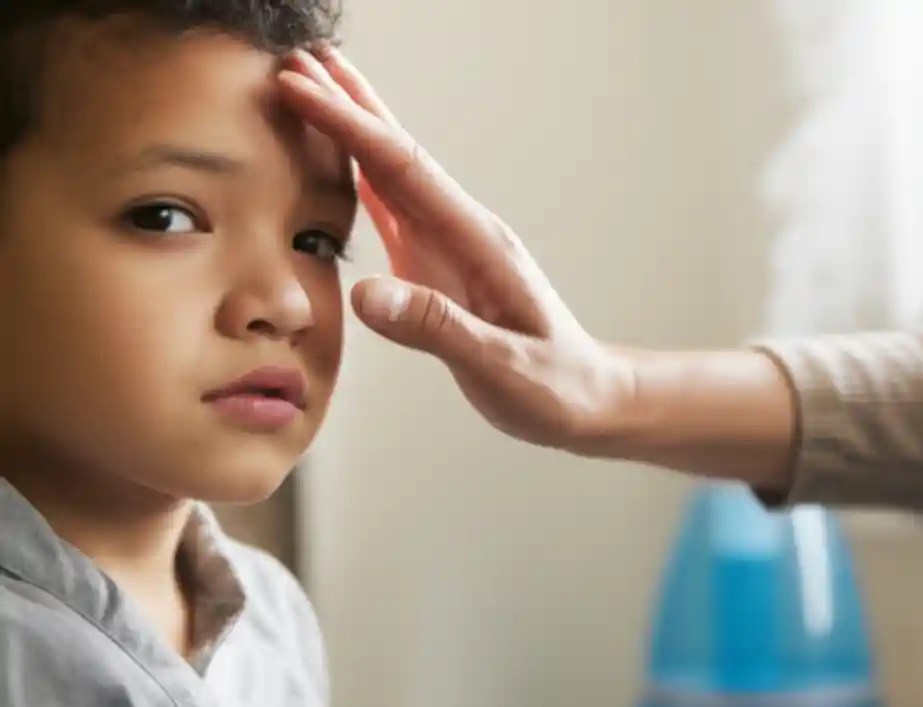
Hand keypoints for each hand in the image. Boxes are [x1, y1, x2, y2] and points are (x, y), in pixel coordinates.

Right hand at [277, 46, 635, 449]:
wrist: (589, 399)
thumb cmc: (556, 386)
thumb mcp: (501, 365)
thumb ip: (437, 328)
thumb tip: (367, 293)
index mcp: (477, 242)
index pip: (403, 169)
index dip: (350, 127)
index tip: (303, 89)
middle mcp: (461, 232)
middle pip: (396, 153)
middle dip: (349, 103)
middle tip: (299, 58)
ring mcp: (449, 247)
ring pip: (390, 176)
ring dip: (351, 131)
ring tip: (312, 89)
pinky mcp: (439, 268)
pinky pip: (393, 213)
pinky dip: (359, 180)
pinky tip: (341, 163)